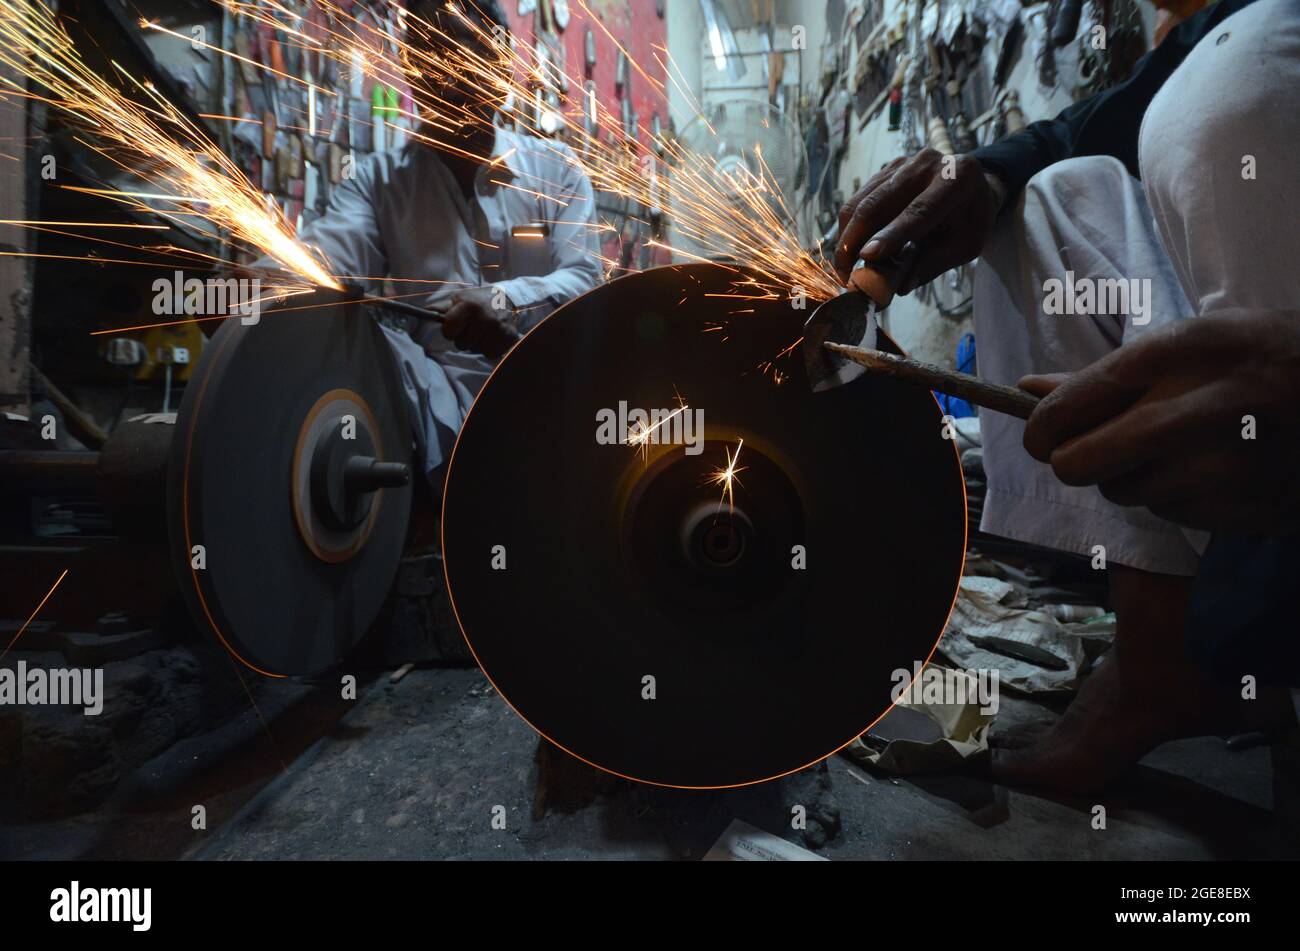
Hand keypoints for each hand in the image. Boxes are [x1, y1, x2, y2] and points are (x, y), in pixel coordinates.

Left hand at [441, 286, 520, 359]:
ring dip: (477, 344)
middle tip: (472, 327)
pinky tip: (492, 336)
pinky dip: (490, 348)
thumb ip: (442, 308)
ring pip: (476, 350)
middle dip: (464, 338)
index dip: (449, 330)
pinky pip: (491, 353)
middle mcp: (484, 317)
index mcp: (468, 305)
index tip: (455, 326)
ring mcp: (498, 328)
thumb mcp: (460, 299)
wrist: (506, 298)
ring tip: (483, 331)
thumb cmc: (477, 300)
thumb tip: (425, 311)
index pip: (448, 331)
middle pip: (461, 344)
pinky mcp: (509, 337)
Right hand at [834, 149, 1004, 293]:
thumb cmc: (970, 219)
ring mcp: (903, 162)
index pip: (919, 210)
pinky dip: (850, 226)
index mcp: (956, 180)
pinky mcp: (887, 169)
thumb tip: (898, 287)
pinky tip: (850, 248)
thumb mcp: (965, 245)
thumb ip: (934, 263)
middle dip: (855, 239)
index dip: (891, 234)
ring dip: (847, 236)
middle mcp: (927, 164)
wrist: (972, 186)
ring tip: (843, 266)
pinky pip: (859, 198)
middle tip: (845, 273)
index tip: (867, 256)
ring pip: (862, 200)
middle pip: (879, 201)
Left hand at [1020, 311, 1299, 532]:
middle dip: (1072, 462)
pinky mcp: (1243, 507)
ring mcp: (1224, 465)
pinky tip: (1212, 470)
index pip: (1071, 404)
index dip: (1040, 429)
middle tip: (1088, 453)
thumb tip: (1024, 389)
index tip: (1041, 436)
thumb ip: (1105, 375)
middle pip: (1079, 464)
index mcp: (1179, 351)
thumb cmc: (1257, 360)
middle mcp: (1199, 407)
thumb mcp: (1189, 344)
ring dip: (1131, 478)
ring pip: (1122, 492)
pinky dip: (1175, 497)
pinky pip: (1168, 513)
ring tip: (1177, 448)